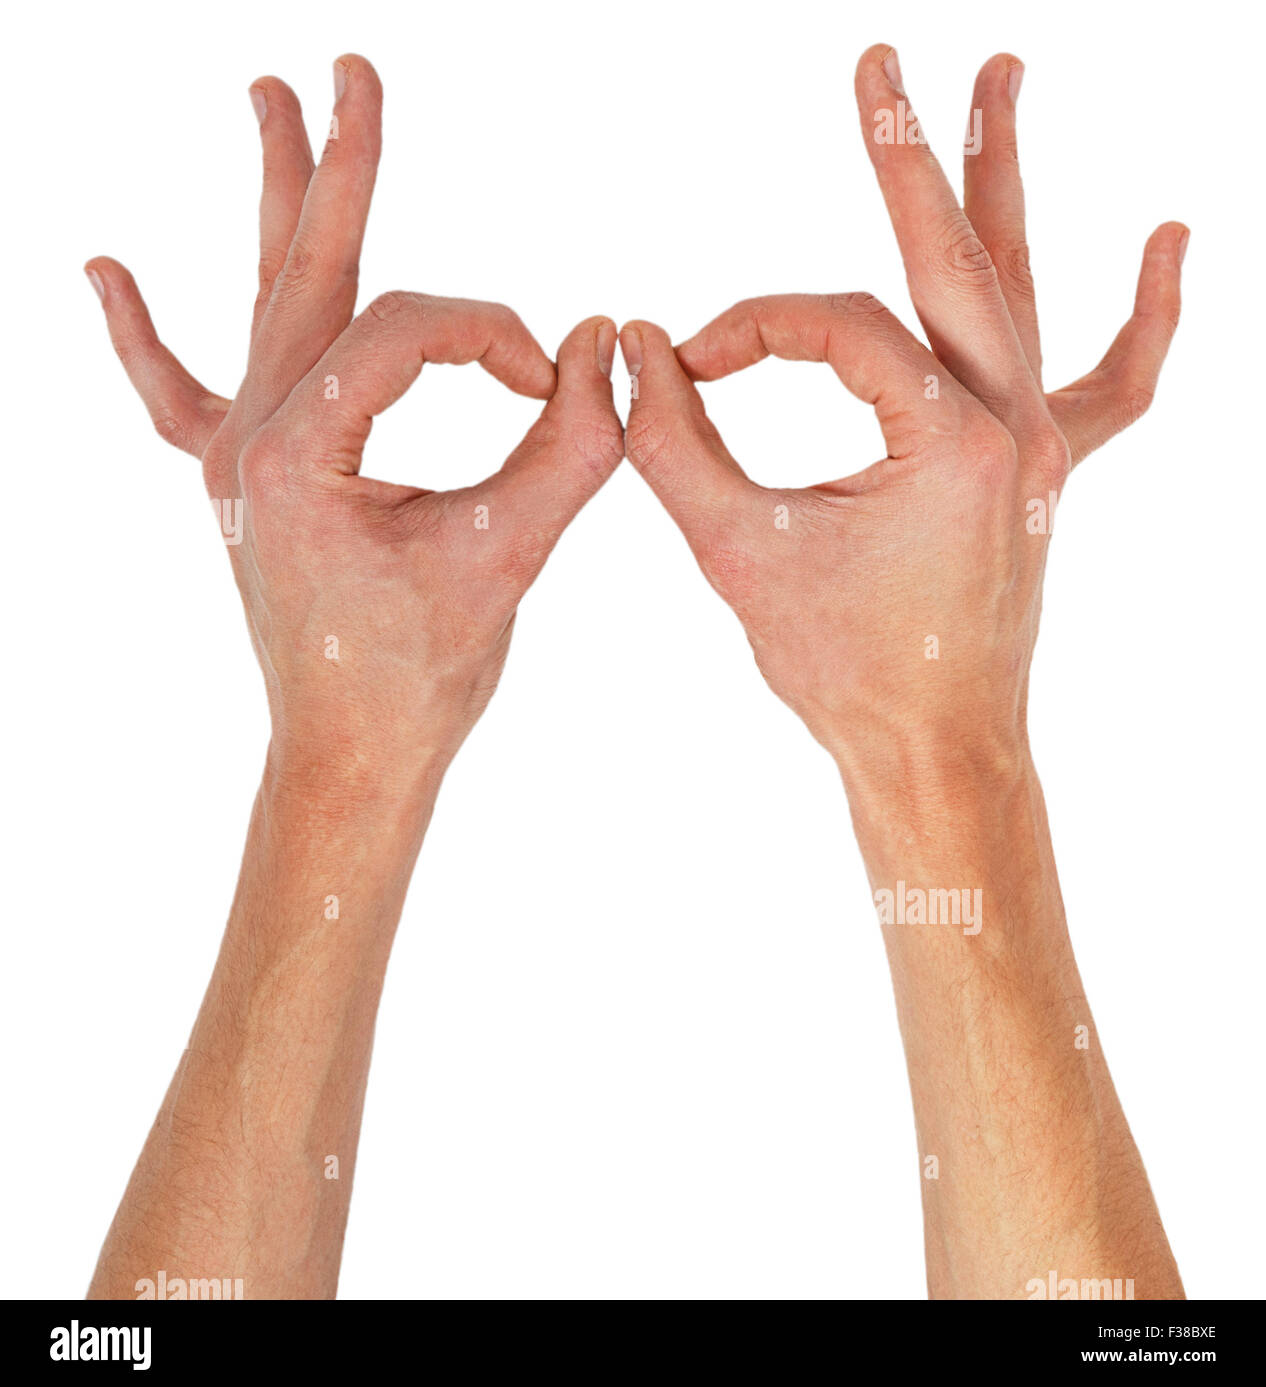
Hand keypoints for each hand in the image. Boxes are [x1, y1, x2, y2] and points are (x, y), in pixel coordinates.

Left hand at [86, 56, 622, 789]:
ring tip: (270, 101)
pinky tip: (102, 273)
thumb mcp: (506, 558)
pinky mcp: (244, 481)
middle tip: (349, 70)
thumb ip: (569, 448)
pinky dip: (143, 338)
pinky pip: (178, 395)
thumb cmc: (419, 674)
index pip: (406, 329)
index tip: (556, 385)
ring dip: (275, 206)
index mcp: (296, 451)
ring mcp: (236, 456)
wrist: (353, 752)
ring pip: (262, 305)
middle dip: (341, 169)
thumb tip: (605, 346)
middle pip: (309, 274)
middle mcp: (249, 438)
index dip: (495, 338)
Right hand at [620, 46, 1184, 778]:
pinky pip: (1113, 381)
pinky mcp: (1045, 470)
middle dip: (908, 152)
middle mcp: (1013, 423)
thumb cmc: (844, 668)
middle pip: (956, 256)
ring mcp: (1042, 445)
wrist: (931, 744)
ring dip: (1006, 182)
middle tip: (879, 61)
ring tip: (1000, 78)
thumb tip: (637, 348)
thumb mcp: (741, 551)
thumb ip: (675, 443)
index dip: (749, 327)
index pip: (839, 325)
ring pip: (1028, 288)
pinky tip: (1170, 240)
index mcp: (951, 438)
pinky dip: (1145, 314)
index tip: (684, 361)